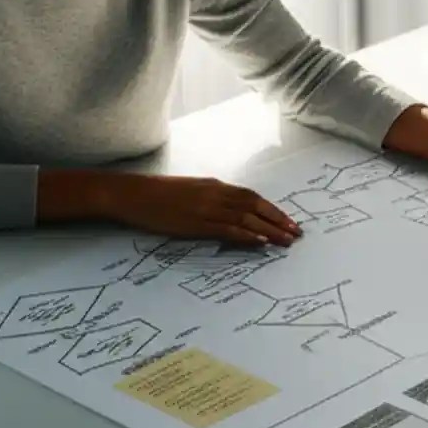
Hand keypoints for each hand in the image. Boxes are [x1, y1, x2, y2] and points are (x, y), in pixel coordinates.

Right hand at [104, 174, 301, 245]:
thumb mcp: (190, 191)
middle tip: (296, 233)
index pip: (251, 197)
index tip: (288, 220)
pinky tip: (260, 242)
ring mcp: (206, 208)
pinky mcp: (195, 223)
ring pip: (246, 218)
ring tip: (286, 241)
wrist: (132, 194)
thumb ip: (211, 198)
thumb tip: (230, 212)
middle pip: (255, 206)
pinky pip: (227, 229)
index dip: (273, 209)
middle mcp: (215, 194)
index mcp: (214, 185)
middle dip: (278, 220)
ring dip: (269, 230)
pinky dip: (246, 235)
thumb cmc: (157, 195)